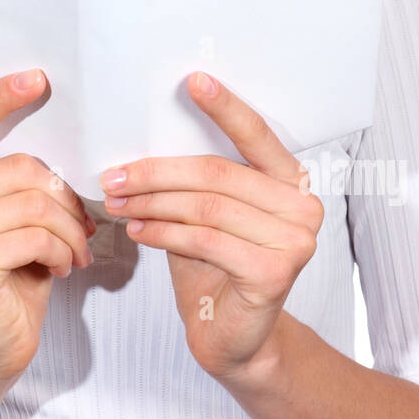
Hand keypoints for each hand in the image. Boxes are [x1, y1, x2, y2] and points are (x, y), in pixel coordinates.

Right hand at [0, 69, 95, 383]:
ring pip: (36, 203)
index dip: (1, 96)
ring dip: (70, 231)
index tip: (37, 78)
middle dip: (66, 200)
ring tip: (72, 252)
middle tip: (81, 228)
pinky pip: (36, 237)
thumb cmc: (13, 269)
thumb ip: (20, 176)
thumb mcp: (14, 213)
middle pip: (23, 168)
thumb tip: (69, 135)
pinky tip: (60, 268)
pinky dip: (63, 253)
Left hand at [98, 72, 322, 383]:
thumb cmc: (215, 268)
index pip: (258, 136)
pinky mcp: (275, 272)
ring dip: (153, 202)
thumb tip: (145, 143)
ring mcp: (295, 241)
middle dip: (158, 172)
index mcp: (291, 182)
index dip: (226, 108)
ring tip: (119, 203)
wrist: (232, 337)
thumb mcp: (205, 214)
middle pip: (218, 173)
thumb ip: (194, 181)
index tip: (194, 81)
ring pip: (207, 206)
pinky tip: (138, 231)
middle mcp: (303, 206)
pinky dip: (164, 233)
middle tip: (115, 175)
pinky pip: (205, 240)